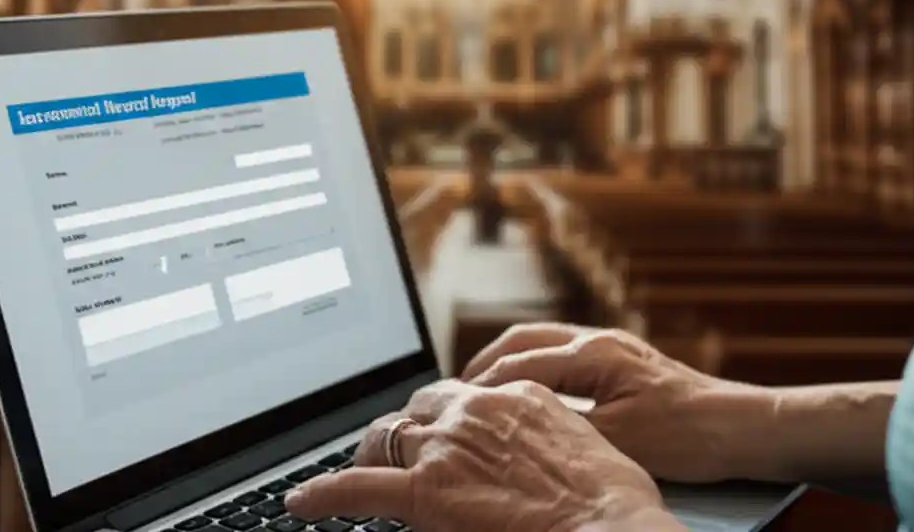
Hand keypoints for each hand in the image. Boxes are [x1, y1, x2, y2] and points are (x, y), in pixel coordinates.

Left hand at [285, 379, 684, 531]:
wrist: (609, 527)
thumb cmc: (610, 501)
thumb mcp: (582, 446)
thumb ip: (540, 439)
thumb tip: (525, 456)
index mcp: (515, 394)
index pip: (460, 395)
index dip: (443, 416)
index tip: (437, 429)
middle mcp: (475, 408)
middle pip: (419, 408)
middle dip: (407, 428)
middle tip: (398, 450)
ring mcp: (446, 446)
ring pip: (388, 436)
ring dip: (373, 452)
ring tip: (356, 470)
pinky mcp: (426, 491)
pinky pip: (358, 486)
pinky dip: (325, 493)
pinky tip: (302, 502)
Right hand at [462, 323, 774, 482]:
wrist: (741, 428)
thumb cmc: (687, 434)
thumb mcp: (615, 438)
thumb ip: (561, 424)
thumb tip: (515, 423)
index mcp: (591, 354)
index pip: (517, 365)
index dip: (480, 386)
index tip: (453, 403)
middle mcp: (598, 340)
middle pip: (522, 340)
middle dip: (485, 363)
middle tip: (456, 390)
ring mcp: (612, 347)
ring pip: (542, 342)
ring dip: (509, 362)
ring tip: (483, 388)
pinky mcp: (623, 361)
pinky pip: (563, 353)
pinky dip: (535, 367)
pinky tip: (530, 392)